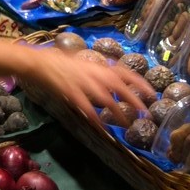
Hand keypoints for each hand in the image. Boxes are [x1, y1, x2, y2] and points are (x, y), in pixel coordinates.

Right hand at [0, 33, 151, 127]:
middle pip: (120, 85)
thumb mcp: (81, 63)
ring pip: (107, 99)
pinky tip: (103, 128)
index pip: (123, 70)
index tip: (153, 93)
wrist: (36, 62)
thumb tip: (111, 79)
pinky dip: (97, 119)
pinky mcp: (71, 92)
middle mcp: (92, 71)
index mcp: (96, 64)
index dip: (139, 82)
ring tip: (128, 125)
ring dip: (119, 113)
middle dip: (135, 99)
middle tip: (146, 112)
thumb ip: (96, 71)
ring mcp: (82, 82)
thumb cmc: (57, 61)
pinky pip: (88, 108)